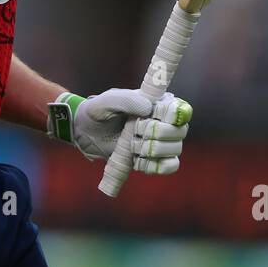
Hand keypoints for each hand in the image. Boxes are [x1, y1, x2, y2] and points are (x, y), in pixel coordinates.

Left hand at [48, 88, 192, 174]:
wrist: (86, 131)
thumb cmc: (99, 110)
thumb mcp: (107, 101)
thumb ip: (126, 100)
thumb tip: (148, 108)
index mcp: (159, 102)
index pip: (181, 109)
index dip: (174, 115)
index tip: (155, 116)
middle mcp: (165, 122)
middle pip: (180, 131)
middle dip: (158, 134)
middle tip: (136, 130)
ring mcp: (161, 142)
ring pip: (176, 149)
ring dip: (153, 150)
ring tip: (132, 145)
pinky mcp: (154, 159)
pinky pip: (169, 166)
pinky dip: (156, 166)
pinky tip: (138, 161)